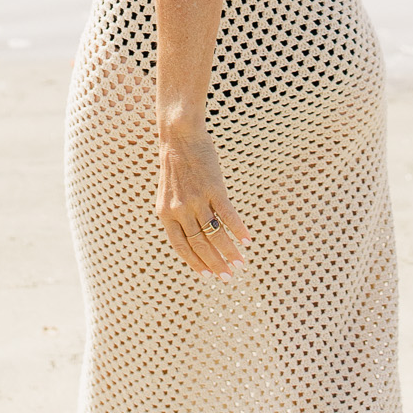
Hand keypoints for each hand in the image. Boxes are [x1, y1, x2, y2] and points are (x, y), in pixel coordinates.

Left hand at [156, 126, 249, 274]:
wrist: (180, 136)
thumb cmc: (176, 164)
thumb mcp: (168, 192)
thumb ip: (176, 213)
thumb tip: (193, 233)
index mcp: (166, 213)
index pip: (181, 246)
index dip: (195, 263)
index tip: (208, 275)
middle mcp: (179, 210)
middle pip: (199, 244)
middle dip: (215, 263)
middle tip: (228, 276)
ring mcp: (197, 199)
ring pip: (214, 234)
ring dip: (229, 251)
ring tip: (240, 263)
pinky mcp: (213, 188)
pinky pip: (227, 215)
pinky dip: (238, 230)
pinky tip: (246, 240)